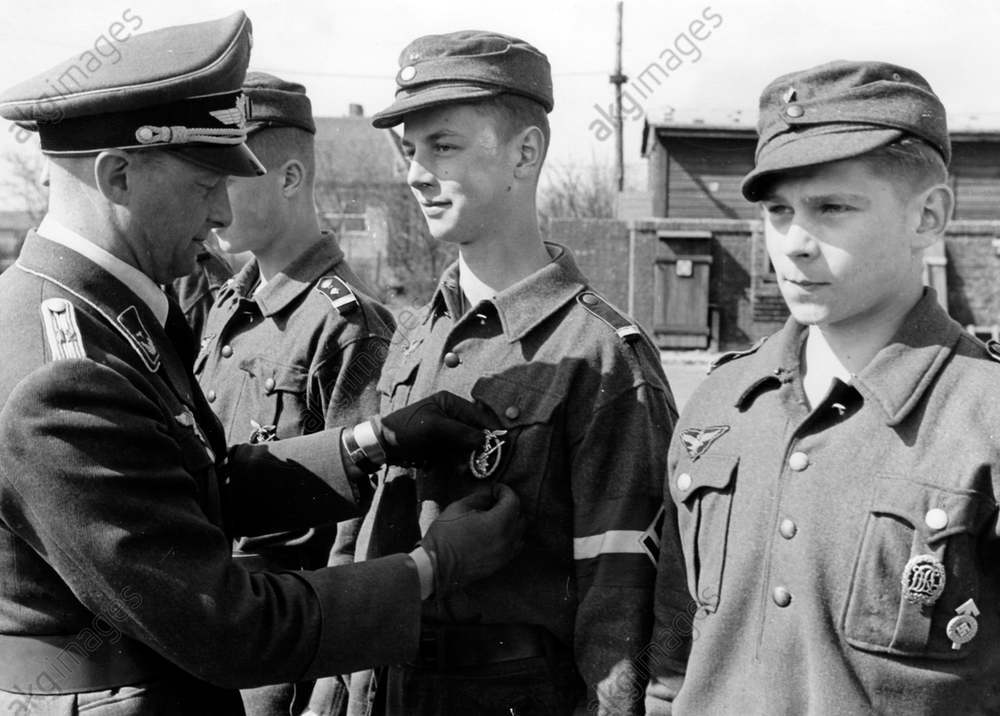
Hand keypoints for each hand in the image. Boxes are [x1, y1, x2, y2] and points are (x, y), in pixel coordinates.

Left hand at [376, 391, 494, 465]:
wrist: (383, 444)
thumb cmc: (406, 429)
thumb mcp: (433, 427)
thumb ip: (460, 432)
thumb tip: (484, 440)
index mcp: (450, 402)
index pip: (477, 415)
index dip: (490, 429)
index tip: (501, 443)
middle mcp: (451, 414)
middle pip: (475, 430)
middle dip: (478, 446)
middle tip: (483, 461)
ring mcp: (447, 430)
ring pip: (467, 444)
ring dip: (468, 456)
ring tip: (463, 468)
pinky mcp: (442, 444)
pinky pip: (457, 452)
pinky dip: (458, 460)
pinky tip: (456, 468)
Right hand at [421, 483, 524, 595]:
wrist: (438, 566)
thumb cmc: (445, 535)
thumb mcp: (459, 508)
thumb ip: (479, 498)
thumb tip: (489, 494)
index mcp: (498, 522)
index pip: (513, 500)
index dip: (504, 491)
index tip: (495, 489)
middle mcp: (507, 539)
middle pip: (520, 516)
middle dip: (510, 505)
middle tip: (495, 502)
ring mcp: (506, 554)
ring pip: (520, 533)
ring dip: (512, 522)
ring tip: (497, 518)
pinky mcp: (501, 564)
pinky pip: (514, 547)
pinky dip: (510, 537)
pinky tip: (496, 534)